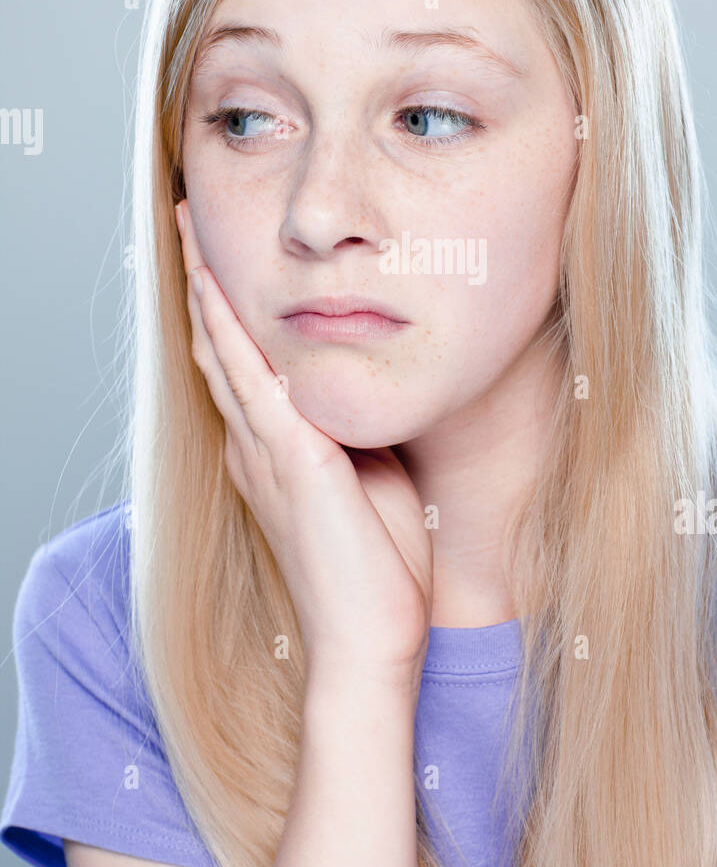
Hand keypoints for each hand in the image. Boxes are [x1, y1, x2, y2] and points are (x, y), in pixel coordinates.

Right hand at [174, 199, 432, 685]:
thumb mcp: (369, 480)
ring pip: (222, 351)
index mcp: (273, 455)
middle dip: (205, 284)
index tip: (221, 263)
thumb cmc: (378, 570)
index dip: (226, 314)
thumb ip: (353, 436)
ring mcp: (265, 451)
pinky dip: (229, 329)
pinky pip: (249, 378)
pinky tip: (215, 287)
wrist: (371, 641)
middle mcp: (255, 447)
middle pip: (218, 348)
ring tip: (190, 232)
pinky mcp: (288, 457)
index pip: (240, 369)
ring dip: (206, 288)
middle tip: (190, 225)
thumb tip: (360, 395)